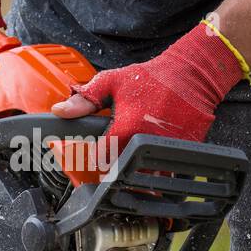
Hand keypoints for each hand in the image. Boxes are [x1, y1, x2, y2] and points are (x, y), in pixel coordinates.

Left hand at [52, 21, 246, 153]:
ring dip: (137, 172)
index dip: (95, 160)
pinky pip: (168, 172)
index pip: (102, 159)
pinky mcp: (183, 152)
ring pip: (145, 175)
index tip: (93, 158)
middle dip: (114, 169)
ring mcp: (166, 149)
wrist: (191, 75)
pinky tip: (152, 161)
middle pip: (122, 171)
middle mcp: (146, 141)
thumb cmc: (151, 77)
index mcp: (126, 127)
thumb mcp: (113, 81)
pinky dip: (159, 170)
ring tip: (132, 161)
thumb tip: (59, 111)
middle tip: (111, 160)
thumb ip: (86, 100)